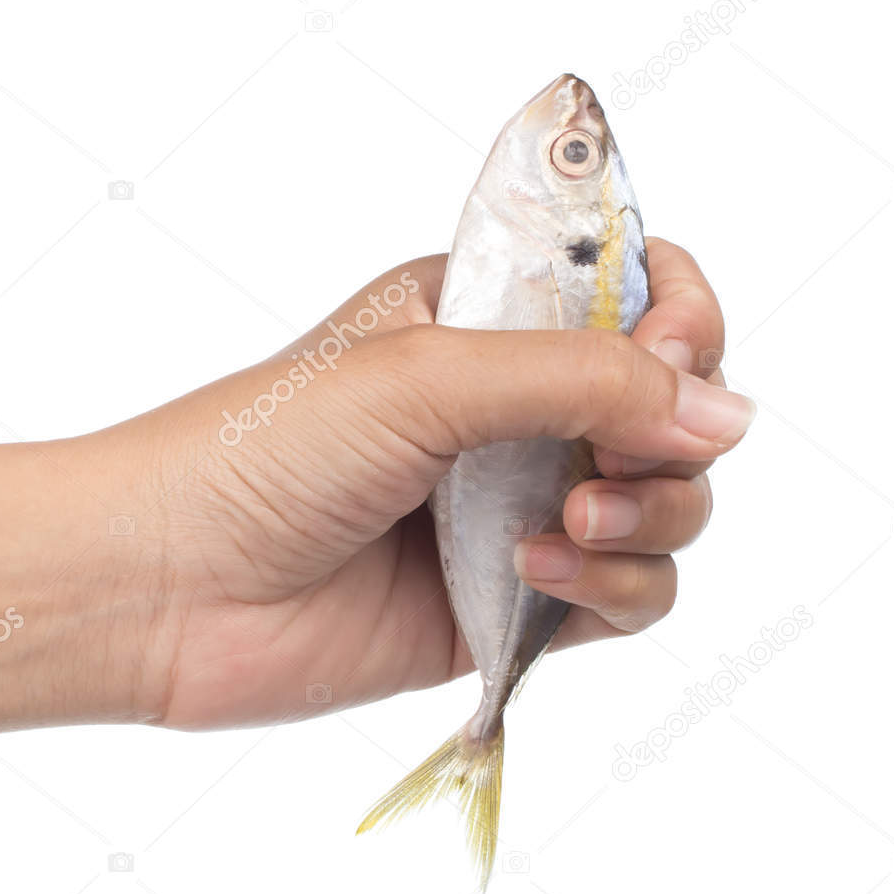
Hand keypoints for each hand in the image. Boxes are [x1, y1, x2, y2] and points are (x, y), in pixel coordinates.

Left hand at [129, 240, 750, 728]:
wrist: (164, 587)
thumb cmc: (260, 451)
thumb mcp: (425, 374)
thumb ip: (582, 378)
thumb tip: (729, 414)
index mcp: (483, 316)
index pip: (635, 291)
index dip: (680, 316)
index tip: (671, 350)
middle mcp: (507, 410)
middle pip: (671, 406)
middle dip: (675, 433)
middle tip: (615, 457)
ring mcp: (512, 509)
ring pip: (664, 505)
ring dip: (652, 516)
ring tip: (568, 528)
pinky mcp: (507, 602)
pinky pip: (626, 596)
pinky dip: (613, 588)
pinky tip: (534, 576)